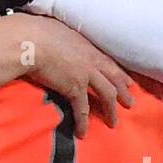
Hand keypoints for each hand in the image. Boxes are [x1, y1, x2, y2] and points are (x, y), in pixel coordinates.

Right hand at [20, 15, 133, 136]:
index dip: (119, 73)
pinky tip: (83, 133)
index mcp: (88, 47)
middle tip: (130, 103)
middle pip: (114, 78)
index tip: (128, 81)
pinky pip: (82, 110)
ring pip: (107, 95)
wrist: (32, 41)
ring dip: (111, 110)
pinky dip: (83, 122)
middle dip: (124, 91)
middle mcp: (92, 61)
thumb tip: (61, 38)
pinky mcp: (75, 89)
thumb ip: (66, 38)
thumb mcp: (60, 29)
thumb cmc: (40, 30)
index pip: (108, 62)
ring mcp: (86, 75)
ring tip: (113, 122)